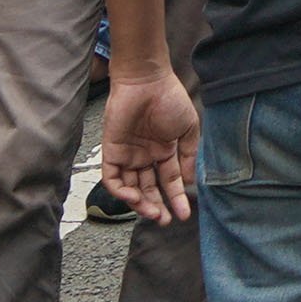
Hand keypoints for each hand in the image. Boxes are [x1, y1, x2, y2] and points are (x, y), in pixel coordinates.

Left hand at [100, 65, 200, 226]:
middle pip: (148, 189)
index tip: (184, 213)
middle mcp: (144, 157)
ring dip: (141, 203)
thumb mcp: (188, 128)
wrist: (146, 81)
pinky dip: (121, 192)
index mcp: (163, 151)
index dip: (176, 198)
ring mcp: (128, 156)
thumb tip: (188, 182)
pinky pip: (113, 179)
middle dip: (157, 206)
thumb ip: (188, 155)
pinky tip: (134, 197)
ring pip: (131, 189)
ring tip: (153, 212)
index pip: (168, 181)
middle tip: (165, 220)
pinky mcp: (111, 153)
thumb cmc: (170, 99)